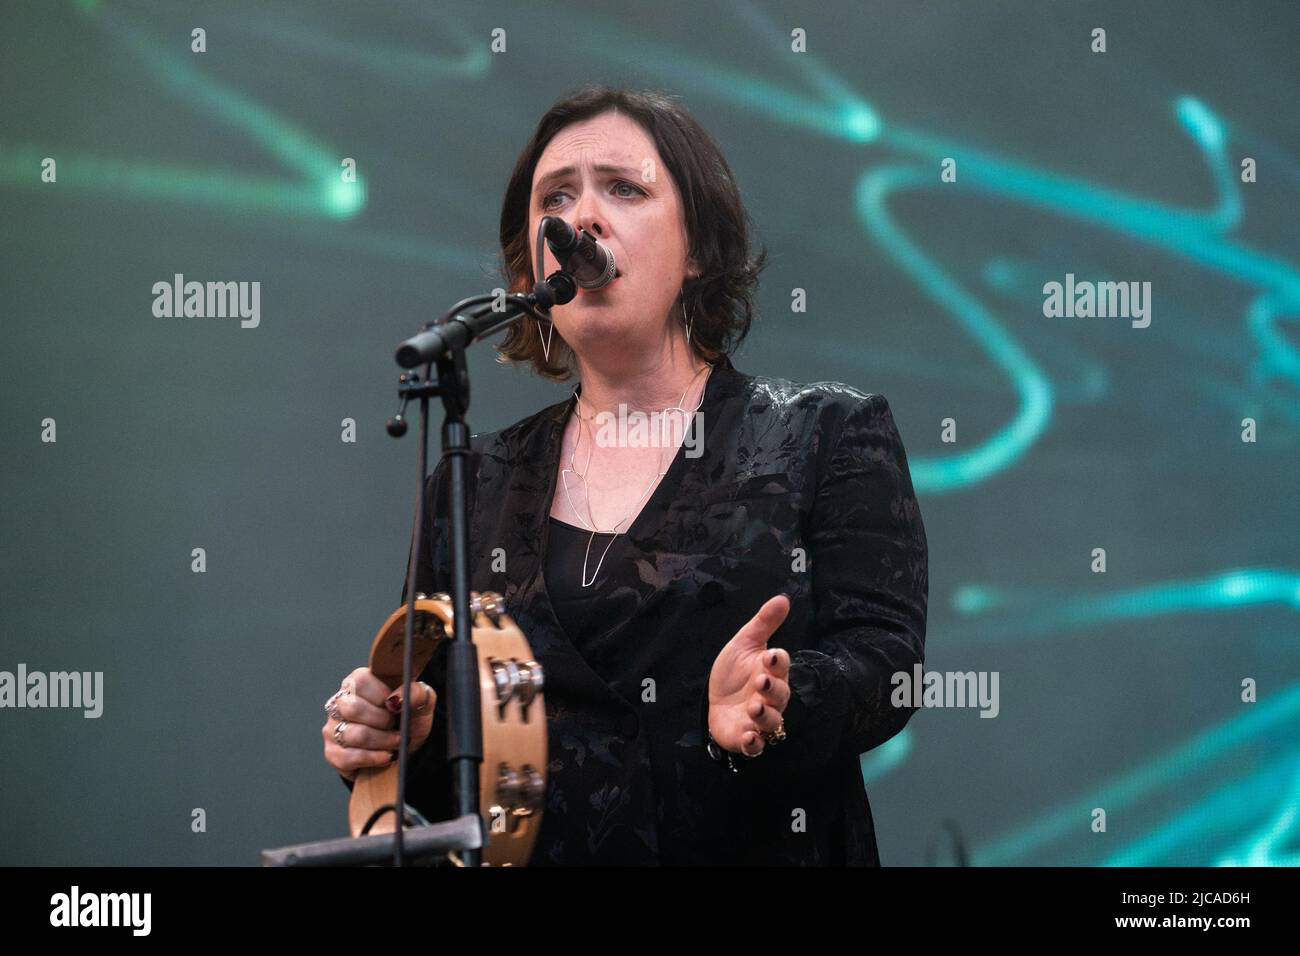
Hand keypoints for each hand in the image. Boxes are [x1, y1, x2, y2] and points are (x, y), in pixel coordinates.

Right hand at [321, 667, 436, 781]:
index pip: (360, 681)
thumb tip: (396, 698)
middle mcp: (341, 702)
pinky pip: (347, 757)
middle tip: (396, 727)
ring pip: (352, 734)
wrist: (406, 751)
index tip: (397, 706)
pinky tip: (386, 756)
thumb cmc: (409, 721)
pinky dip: (373, 759)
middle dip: (382, 721)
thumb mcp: (422, 704)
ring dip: (382, 742)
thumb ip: (417, 693)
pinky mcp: (332, 752)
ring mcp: (332, 727)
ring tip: (395, 743)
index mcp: (360, 682)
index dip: (382, 696)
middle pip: (353, 708)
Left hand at [707, 594, 791, 756]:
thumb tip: (783, 598)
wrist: (715, 702)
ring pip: (772, 721)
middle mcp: (770, 697)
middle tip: (761, 682)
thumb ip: (764, 623)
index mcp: (771, 672)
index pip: (781, 665)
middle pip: (781, 694)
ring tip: (754, 706)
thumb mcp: (745, 644)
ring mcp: (759, 719)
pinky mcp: (747, 737)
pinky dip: (754, 743)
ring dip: (765, 714)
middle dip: (773, 688)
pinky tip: (749, 737)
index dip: (778, 661)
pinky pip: (756, 745)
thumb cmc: (734, 673)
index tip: (771, 655)